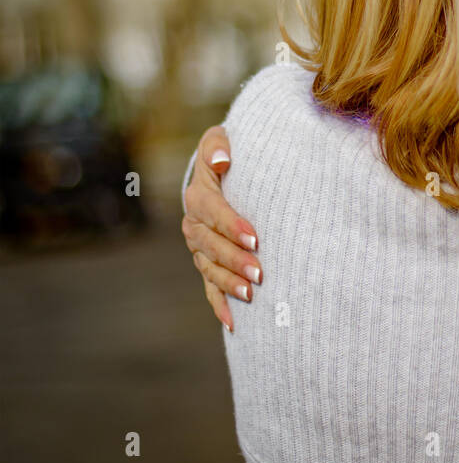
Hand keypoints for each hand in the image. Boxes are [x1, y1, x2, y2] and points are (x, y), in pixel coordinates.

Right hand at [181, 127, 260, 332]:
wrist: (220, 171)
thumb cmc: (226, 154)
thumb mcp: (220, 139)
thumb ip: (218, 146)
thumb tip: (222, 160)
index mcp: (199, 195)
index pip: (214, 213)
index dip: (232, 226)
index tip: (255, 238)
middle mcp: (194, 224)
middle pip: (211, 246)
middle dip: (235, 260)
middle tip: (259, 273)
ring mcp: (199, 247)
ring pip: (210, 269)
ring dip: (229, 283)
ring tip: (251, 295)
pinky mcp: (208, 263)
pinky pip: (210, 287)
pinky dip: (220, 304)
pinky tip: (234, 322)